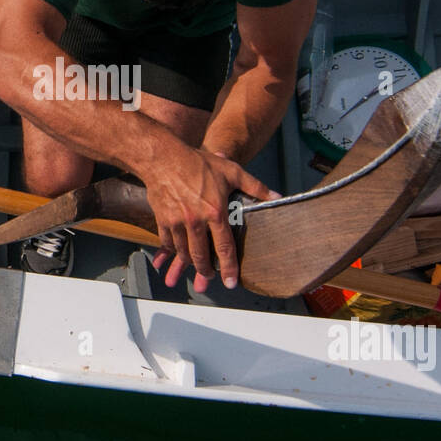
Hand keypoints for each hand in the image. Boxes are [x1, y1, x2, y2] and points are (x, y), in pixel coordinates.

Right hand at [143, 146, 277, 292]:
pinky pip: (168, 243)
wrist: (164, 157)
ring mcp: (177, 222)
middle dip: (206, 271)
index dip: (229, 268)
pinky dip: (173, 250)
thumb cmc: (198, 163)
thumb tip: (277, 197)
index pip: (225, 247)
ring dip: (190, 263)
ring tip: (196, 266)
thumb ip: (255, 186)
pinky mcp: (163, 220)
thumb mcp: (231, 171)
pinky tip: (178, 252)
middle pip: (201, 257)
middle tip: (211, 276)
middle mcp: (196, 221)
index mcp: (215, 211)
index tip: (231, 283)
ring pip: (184, 253)